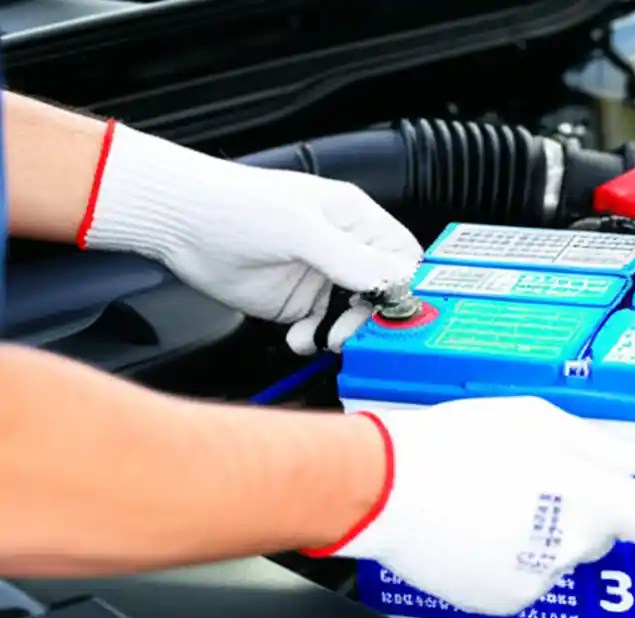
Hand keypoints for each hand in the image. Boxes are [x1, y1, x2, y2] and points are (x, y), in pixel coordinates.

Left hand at [80, 122, 421, 353]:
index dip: (404, 286)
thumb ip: (350, 259)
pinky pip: (320, 330)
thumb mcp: (300, 230)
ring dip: (345, 334)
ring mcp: (319, 277)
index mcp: (355, 219)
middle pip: (382, 293)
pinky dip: (314, 341)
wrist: (176, 222)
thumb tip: (394, 283)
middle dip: (373, 318)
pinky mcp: (294, 302)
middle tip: (355, 332)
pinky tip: (299, 338)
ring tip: (325, 339)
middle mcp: (342, 249)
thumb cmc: (233, 205)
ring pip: (354, 317)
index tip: (393, 312)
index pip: (402, 258)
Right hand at [306, 397, 634, 615]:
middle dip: (580, 513)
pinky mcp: (503, 601)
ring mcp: (537, 579)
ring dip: (541, 536)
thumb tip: (634, 460)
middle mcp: (570, 547)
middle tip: (534, 482)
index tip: (612, 490)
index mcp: (588, 499)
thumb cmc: (458, 445)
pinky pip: (524, 578)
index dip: (632, 502)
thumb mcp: (537, 419)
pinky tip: (476, 530)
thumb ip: (597, 444)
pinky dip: (508, 560)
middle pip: (600, 537)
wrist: (386, 488)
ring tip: (493, 503)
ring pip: (559, 558)